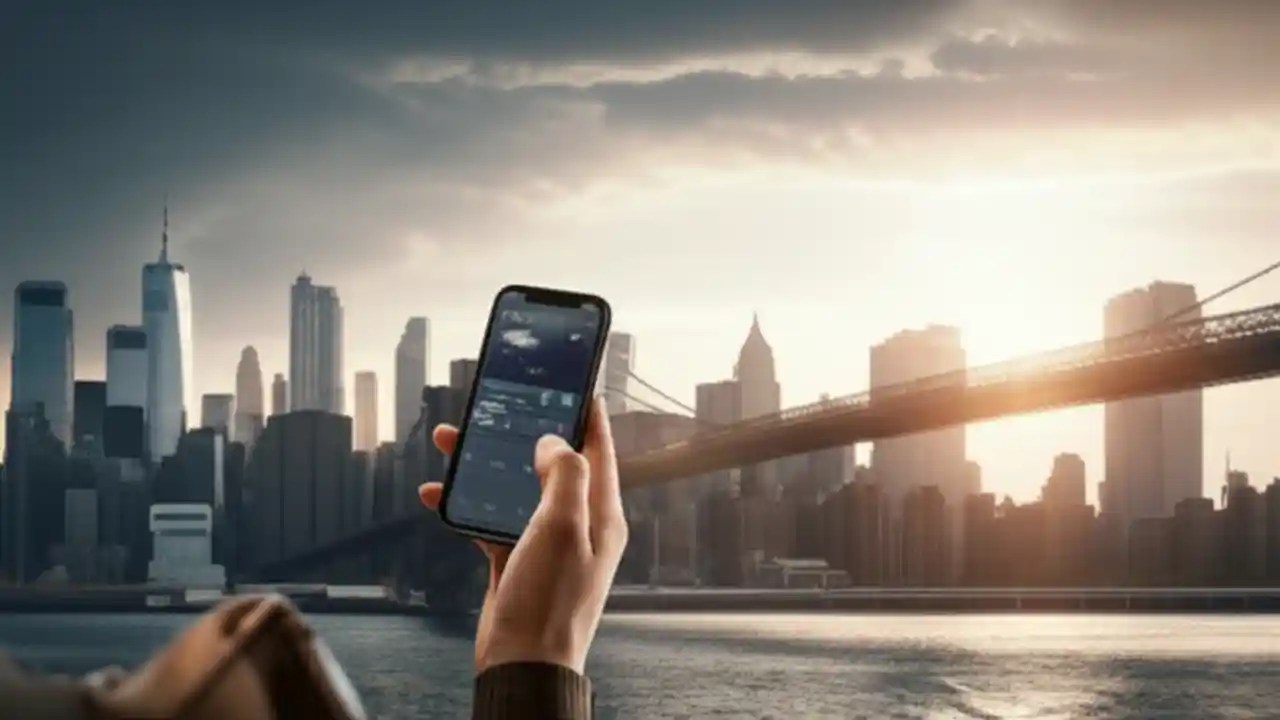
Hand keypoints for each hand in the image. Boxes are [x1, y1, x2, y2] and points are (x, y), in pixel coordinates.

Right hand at [418, 396, 627, 673]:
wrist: (521, 664)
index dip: (587, 413)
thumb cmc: (549, 601)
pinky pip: (488, 519)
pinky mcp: (515, 558)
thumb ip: (564, 475)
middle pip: (548, 462)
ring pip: (513, 486)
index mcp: (600, 513)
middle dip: (519, 431)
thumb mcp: (563, 527)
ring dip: (483, 464)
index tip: (576, 381)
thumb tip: (554, 441)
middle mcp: (577, 523)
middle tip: (495, 405)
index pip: (599, 449)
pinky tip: (437, 494)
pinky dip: (464, 505)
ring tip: (451, 440)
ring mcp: (545, 542)